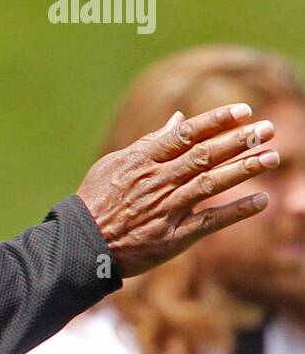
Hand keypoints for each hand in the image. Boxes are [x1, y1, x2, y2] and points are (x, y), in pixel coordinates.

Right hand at [76, 102, 276, 277]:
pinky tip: (261, 201)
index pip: (184, 135)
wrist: (81, 243)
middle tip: (268, 129)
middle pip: (203, 156)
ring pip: (210, 184)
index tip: (244, 110)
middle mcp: (156, 181)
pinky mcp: (172, 237)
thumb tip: (179, 119)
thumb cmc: (97, 200)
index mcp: (142, 160)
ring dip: (243, 170)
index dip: (215, 121)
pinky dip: (236, 211)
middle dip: (238, 141)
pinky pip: (209, 222)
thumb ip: (151, 142)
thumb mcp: (116, 164)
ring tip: (272, 157)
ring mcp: (165, 209)